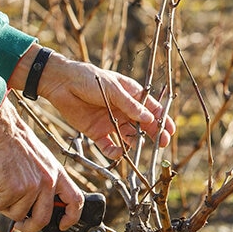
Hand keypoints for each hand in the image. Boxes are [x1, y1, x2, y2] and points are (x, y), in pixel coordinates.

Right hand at [0, 100, 84, 231]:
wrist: (4, 132)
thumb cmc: (19, 145)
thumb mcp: (43, 161)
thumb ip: (46, 180)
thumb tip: (38, 203)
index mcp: (58, 175)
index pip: (75, 201)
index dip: (71, 218)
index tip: (62, 225)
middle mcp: (48, 182)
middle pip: (43, 218)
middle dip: (29, 227)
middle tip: (20, 224)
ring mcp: (32, 187)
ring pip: (17, 214)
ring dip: (6, 208)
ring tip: (0, 193)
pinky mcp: (13, 189)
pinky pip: (0, 206)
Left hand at [16, 47, 174, 159]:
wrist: (61, 83)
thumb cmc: (89, 78)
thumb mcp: (112, 89)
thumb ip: (129, 105)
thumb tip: (149, 118)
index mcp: (132, 96)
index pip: (152, 109)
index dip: (163, 120)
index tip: (170, 130)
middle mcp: (124, 111)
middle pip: (143, 126)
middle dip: (153, 135)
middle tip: (161, 144)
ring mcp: (111, 122)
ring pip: (129, 137)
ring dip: (134, 143)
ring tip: (135, 145)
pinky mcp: (97, 132)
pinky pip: (109, 146)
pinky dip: (115, 152)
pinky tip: (118, 153)